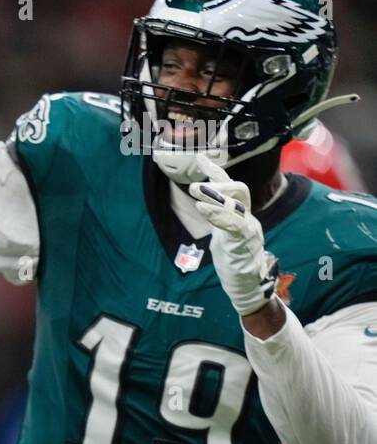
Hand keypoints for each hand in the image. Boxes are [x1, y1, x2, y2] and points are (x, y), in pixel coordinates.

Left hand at [188, 161, 279, 316]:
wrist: (246, 284)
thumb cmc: (233, 258)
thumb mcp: (221, 232)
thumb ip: (216, 214)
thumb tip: (203, 199)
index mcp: (242, 213)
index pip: (231, 187)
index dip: (217, 171)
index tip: (201, 158)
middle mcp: (249, 217)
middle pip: (240, 190)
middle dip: (217, 183)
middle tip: (193, 187)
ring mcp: (250, 230)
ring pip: (238, 205)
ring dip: (215, 197)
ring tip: (195, 194)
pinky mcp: (245, 243)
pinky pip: (236, 224)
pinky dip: (219, 215)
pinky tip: (204, 209)